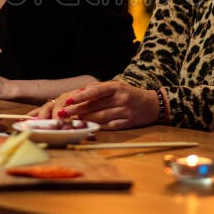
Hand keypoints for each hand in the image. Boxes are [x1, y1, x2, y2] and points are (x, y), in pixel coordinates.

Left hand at [31, 81, 159, 129]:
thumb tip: (79, 92)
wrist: (152, 104)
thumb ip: (99, 88)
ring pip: (100, 117)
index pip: (97, 91)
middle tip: (62, 114)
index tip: (68, 100)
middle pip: (95, 106)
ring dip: (84, 119)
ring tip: (71, 120)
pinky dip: (97, 127)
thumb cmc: (129, 94)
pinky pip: (109, 126)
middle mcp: (121, 99)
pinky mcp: (127, 123)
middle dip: (77, 110)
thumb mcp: (117, 86)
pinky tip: (87, 127)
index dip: (81, 96)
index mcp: (117, 87)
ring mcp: (125, 112)